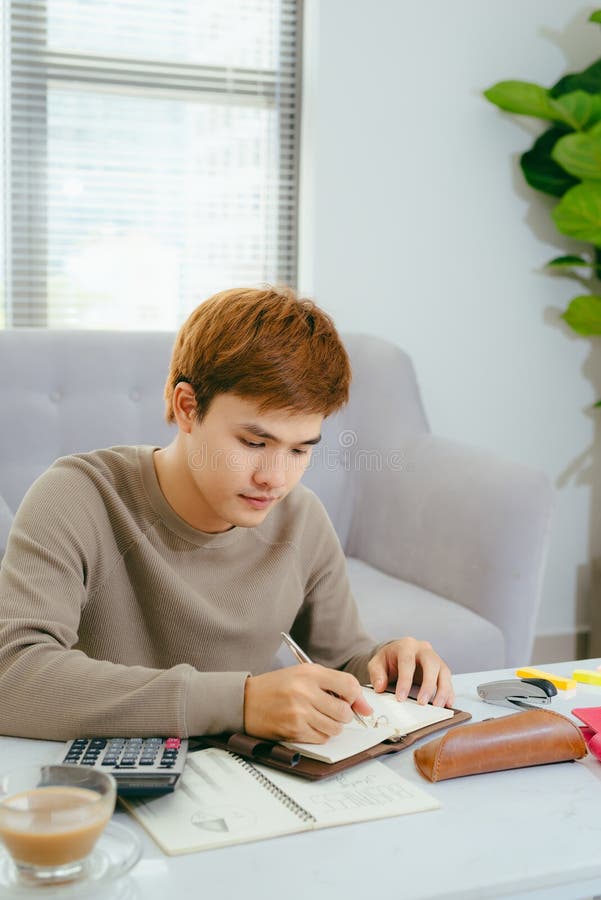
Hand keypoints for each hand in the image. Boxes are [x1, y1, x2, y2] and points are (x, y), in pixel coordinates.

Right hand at [244, 665, 372, 742]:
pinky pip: (321, 738)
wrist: (245, 701)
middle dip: (344, 714)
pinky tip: (308, 724)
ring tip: (318, 717)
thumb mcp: (303, 674)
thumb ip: (333, 685)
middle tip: (332, 710)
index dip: (357, 698)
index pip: (349, 685)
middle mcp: (305, 691)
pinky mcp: (294, 730)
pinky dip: (319, 734)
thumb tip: (364, 707)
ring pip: (335, 728)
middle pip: (345, 711)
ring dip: (332, 726)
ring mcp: (299, 712)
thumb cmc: (276, 686)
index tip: (358, 704)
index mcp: (310, 672)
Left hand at [367, 638, 453, 707]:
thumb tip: (380, 687)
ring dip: (443, 690)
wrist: (397, 654)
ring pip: (444, 671)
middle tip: (422, 703)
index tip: (401, 698)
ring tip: (438, 706)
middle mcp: (423, 649)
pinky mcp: (441, 669)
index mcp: (406, 646)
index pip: (407, 661)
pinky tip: (447, 704)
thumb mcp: (376, 663)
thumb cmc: (387, 660)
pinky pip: (448, 680)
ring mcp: (435, 658)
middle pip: (431, 664)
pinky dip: (449, 692)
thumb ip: (377, 674)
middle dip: (428, 685)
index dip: (405, 680)